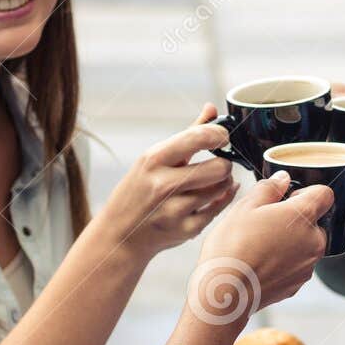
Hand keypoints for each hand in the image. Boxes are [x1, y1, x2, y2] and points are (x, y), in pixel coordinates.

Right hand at [95, 105, 237, 259]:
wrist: (120, 235)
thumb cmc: (140, 190)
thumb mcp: (155, 159)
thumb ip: (188, 134)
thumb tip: (211, 109)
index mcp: (154, 160)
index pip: (198, 138)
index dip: (219, 134)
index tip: (223, 138)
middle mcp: (163, 184)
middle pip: (218, 167)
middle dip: (225, 164)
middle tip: (219, 164)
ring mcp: (174, 210)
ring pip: (222, 188)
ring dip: (224, 182)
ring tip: (214, 180)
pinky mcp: (185, 230)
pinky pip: (218, 209)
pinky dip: (222, 199)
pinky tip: (216, 195)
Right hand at [192, 172, 330, 318]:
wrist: (224, 293)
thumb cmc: (232, 248)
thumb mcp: (245, 207)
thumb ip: (269, 188)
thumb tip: (282, 180)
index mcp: (303, 216)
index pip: (325, 194)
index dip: (307, 192)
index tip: (288, 197)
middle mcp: (313, 241)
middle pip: (315, 222)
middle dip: (296, 220)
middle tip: (266, 223)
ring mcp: (307, 266)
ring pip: (305, 245)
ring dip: (290, 242)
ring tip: (259, 246)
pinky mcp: (297, 284)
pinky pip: (296, 266)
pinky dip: (284, 262)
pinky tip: (260, 263)